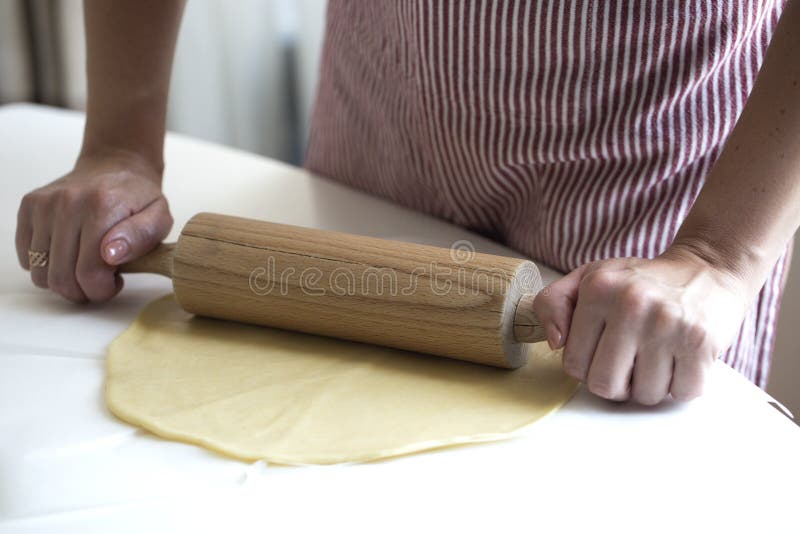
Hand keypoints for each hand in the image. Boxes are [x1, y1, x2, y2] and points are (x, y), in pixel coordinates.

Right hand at [15, 150, 172, 302]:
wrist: (115, 165)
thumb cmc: (139, 198)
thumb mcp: (159, 217)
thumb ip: (142, 237)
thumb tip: (110, 254)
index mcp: (102, 207)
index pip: (89, 272)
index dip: (102, 290)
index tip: (115, 282)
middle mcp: (67, 203)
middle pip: (61, 277)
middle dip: (82, 291)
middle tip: (99, 280)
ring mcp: (43, 204)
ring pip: (40, 272)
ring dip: (63, 281)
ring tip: (84, 267)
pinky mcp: (29, 207)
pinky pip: (26, 257)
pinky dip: (46, 266)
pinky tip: (68, 255)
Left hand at [533, 247, 749, 404]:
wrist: (706, 270)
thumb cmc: (640, 282)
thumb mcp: (589, 278)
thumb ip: (553, 303)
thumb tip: (556, 342)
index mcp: (598, 290)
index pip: (573, 363)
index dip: (585, 367)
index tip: (600, 353)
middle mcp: (631, 305)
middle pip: (605, 385)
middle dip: (614, 385)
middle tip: (627, 365)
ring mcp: (668, 324)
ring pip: (644, 395)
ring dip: (649, 386)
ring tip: (655, 358)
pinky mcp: (701, 341)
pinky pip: (682, 393)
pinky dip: (681, 386)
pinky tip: (680, 360)